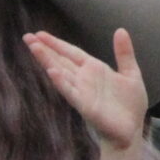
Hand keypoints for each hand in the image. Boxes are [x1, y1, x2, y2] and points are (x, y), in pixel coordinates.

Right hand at [24, 28, 148, 153]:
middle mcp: (84, 79)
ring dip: (48, 61)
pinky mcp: (85, 106)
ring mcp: (82, 92)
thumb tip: (120, 30)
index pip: (71, 52)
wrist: (132, 130)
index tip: (39, 34)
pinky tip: (52, 72)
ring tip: (34, 48)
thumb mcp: (131, 73)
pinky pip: (70, 92)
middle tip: (27, 37)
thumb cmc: (130, 105)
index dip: (56, 43)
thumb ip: (124, 53)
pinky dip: (61, 82)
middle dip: (44, 49)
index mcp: (94, 69)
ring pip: (61, 73)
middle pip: (60, 60)